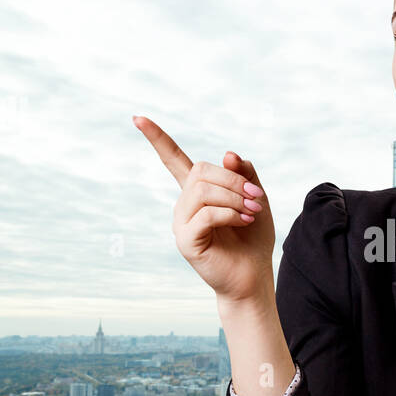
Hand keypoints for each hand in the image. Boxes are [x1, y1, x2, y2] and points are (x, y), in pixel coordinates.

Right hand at [134, 115, 274, 302]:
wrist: (253, 277)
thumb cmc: (253, 239)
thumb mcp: (257, 198)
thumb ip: (244, 174)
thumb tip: (227, 154)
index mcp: (198, 192)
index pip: (173, 160)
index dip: (157, 139)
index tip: (138, 118)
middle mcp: (184, 205)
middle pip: (200, 172)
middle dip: (233, 180)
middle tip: (257, 199)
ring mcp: (182, 223)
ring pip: (202, 191)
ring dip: (234, 197)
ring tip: (252, 212)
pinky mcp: (186, 241)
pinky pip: (205, 214)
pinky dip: (229, 214)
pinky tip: (243, 221)